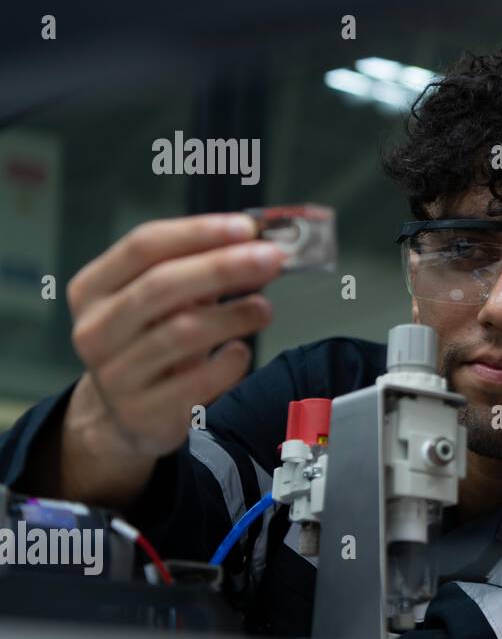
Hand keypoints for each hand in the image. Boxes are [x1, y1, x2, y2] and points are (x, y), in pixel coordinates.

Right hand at [55, 214, 286, 505]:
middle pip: (163, 285)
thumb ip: (198, 268)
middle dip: (224, 267)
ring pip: (183, 332)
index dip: (199, 232)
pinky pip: (199, 381)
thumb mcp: (161, 300)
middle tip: (271, 259)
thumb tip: (257, 241)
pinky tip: (241, 351)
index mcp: (93, 289)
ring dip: (235, 314)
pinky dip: (230, 361)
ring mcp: (115, 374)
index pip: (144, 245)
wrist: (124, 412)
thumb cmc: (151, 340)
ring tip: (264, 309)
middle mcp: (95, 329)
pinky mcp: (144, 411)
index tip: (247, 226)